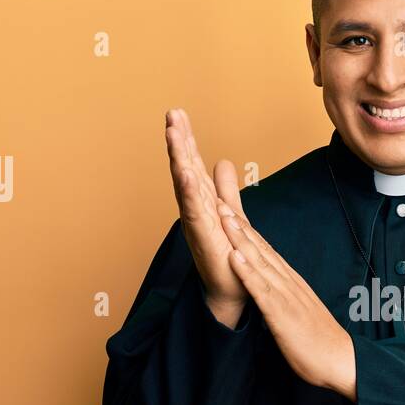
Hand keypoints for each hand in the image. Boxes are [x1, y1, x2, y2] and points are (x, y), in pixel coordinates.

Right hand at [165, 108, 247, 326]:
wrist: (232, 291)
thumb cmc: (228, 257)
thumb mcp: (230, 213)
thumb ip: (225, 189)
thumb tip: (222, 162)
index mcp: (202, 200)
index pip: (192, 163)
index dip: (185, 139)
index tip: (178, 113)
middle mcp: (195, 208)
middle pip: (184, 167)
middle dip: (178, 141)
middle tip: (172, 114)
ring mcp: (196, 221)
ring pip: (185, 184)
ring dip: (179, 158)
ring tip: (173, 133)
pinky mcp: (202, 237)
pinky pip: (194, 210)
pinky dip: (189, 191)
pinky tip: (186, 172)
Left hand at [217, 203, 357, 399]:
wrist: (342, 361)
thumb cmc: (319, 342)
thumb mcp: (299, 312)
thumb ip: (285, 298)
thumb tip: (272, 290)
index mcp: (291, 283)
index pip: (266, 251)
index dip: (247, 231)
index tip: (231, 212)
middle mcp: (288, 283)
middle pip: (261, 249)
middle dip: (239, 225)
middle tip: (219, 200)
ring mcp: (286, 297)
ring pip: (259, 262)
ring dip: (240, 239)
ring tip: (224, 217)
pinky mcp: (282, 314)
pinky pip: (262, 290)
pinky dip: (247, 272)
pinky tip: (234, 257)